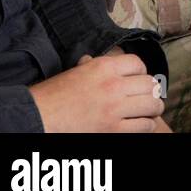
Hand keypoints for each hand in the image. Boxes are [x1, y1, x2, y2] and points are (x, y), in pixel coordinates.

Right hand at [29, 54, 165, 132]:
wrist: (36, 117)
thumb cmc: (51, 96)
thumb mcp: (75, 72)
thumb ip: (91, 66)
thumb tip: (93, 62)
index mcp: (104, 67)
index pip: (138, 64)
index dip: (141, 73)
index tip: (139, 80)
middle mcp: (113, 85)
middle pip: (150, 84)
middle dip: (151, 91)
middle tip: (148, 97)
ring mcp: (115, 108)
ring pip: (152, 104)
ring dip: (153, 108)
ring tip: (151, 111)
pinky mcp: (113, 129)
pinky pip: (144, 125)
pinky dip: (147, 125)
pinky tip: (141, 124)